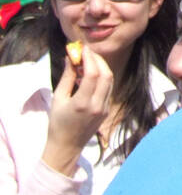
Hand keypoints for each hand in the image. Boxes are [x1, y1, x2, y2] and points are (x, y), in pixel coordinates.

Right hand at [42, 47, 113, 175]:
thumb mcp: (58, 99)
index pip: (92, 74)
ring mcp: (104, 109)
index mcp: (82, 104)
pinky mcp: (106, 110)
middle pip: (106, 75)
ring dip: (101, 67)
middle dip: (97, 60)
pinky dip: (102, 78)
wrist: (66, 146)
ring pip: (110, 81)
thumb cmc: (58, 123)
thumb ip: (67, 77)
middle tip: (87, 53)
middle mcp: (97, 106)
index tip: (82, 49)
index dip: (89, 58)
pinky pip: (108, 88)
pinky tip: (91, 75)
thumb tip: (70, 57)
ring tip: (88, 62)